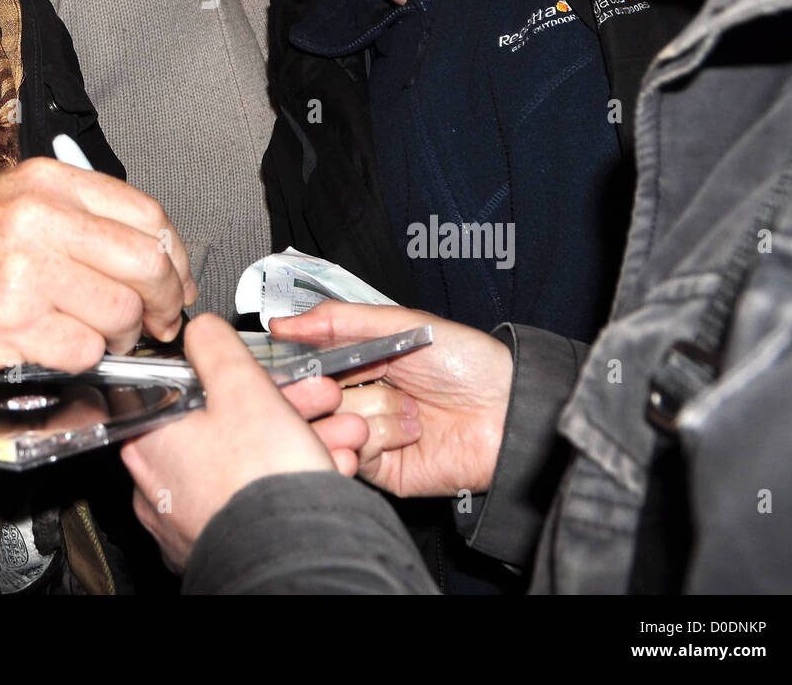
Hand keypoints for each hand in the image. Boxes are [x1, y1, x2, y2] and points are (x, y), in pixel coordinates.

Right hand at [0, 158, 195, 372]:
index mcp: (52, 184)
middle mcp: (42, 221)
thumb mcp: (26, 200)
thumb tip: (159, 253)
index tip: (178, 279)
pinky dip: (87, 354)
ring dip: (124, 333)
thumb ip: (89, 217)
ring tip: (105, 333)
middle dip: (165, 298)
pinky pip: (85, 349)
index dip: (174, 255)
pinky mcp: (14, 324)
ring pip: (121, 310)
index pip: (146, 214)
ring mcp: (27, 273)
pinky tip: (68, 344)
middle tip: (160, 316)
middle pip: (145, 262)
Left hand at [120, 314, 367, 571]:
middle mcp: (160, 486)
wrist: (293, 557)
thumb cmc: (259, 478)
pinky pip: (258, 501)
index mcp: (149, 440)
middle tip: (319, 397)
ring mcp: (190, 521)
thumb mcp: (241, 385)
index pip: (184, 387)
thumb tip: (201, 330)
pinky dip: (295, 479)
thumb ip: (216, 347)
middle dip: (284, 406)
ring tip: (342, 431)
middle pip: (225, 426)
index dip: (234, 372)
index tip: (266, 370)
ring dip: (301, 439)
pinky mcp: (224, 545)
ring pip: (248, 464)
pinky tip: (333, 465)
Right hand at [272, 302, 512, 496]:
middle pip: (311, 399)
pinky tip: (405, 433)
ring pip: (331, 426)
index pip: (306, 365)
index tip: (287, 360)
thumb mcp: (401, 324)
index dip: (295, 364)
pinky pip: (353, 457)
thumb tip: (281, 323)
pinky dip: (375, 441)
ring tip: (406, 409)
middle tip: (352, 381)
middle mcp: (359, 398)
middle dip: (330, 389)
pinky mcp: (383, 471)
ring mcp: (369, 435)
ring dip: (367, 413)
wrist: (510, 412)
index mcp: (359, 361)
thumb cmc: (467, 361)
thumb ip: (339, 321)